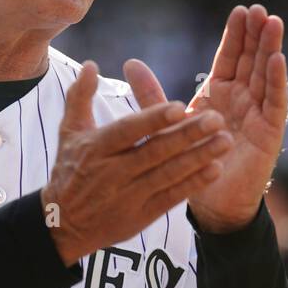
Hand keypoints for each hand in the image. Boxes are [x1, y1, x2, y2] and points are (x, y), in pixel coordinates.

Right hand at [42, 61, 232, 264]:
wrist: (62, 223)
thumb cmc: (69, 171)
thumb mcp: (69, 133)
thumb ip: (80, 97)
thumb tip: (92, 64)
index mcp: (96, 148)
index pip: (127, 131)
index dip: (153, 120)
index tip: (180, 107)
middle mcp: (111, 172)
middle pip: (154, 151)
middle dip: (187, 135)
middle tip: (217, 119)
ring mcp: (127, 196)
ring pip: (167, 174)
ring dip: (199, 158)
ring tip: (225, 141)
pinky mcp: (139, 216)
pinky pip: (170, 198)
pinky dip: (192, 184)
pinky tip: (214, 169)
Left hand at [123, 4, 287, 233]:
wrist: (207, 200)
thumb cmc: (188, 161)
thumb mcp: (167, 122)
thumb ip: (151, 93)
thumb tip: (129, 62)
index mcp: (219, 94)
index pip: (230, 57)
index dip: (236, 35)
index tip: (239, 10)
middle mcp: (241, 99)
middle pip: (251, 60)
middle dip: (256, 34)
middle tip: (258, 9)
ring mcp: (257, 113)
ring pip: (266, 74)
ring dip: (270, 49)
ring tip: (273, 23)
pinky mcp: (269, 132)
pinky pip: (275, 102)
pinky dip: (277, 80)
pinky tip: (278, 59)